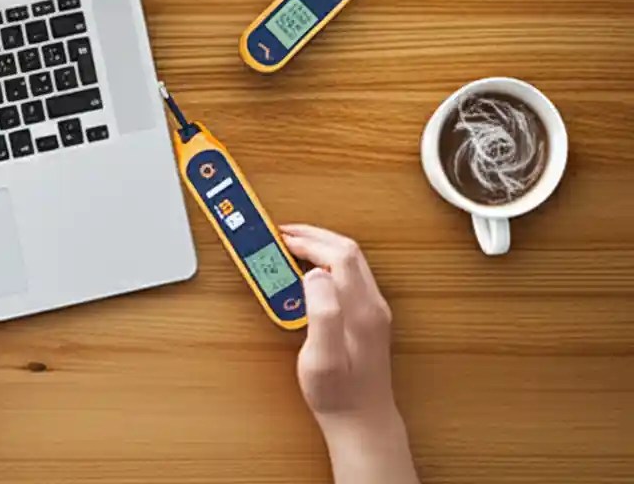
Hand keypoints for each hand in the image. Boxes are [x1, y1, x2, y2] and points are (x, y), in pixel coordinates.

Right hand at [281, 224, 418, 483]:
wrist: (362, 421)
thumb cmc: (338, 394)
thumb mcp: (321, 358)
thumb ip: (321, 313)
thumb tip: (315, 274)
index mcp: (362, 309)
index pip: (340, 254)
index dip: (310, 240)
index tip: (283, 239)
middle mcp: (373, 304)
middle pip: (348, 250)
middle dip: (314, 236)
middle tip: (284, 234)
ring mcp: (373, 310)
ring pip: (351, 261)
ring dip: (321, 246)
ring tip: (292, 246)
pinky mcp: (368, 318)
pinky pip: (349, 275)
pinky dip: (327, 262)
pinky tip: (308, 271)